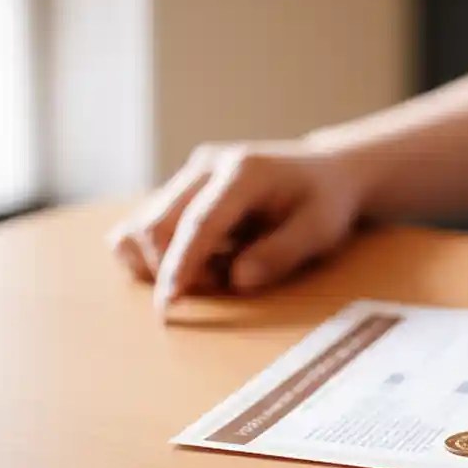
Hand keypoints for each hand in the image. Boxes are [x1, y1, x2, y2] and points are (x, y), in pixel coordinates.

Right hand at [107, 140, 364, 309]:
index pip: (198, 223)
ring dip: (165, 261)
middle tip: (221, 283)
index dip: (181, 264)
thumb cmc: (324, 202)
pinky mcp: (179, 188)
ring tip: (214, 266)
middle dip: (174, 269)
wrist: (324, 171)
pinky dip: (161, 252)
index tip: (169, 302)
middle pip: (157, 224)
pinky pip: (146, 226)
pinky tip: (201, 255)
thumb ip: (281, 253)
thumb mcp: (321, 230)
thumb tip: (236, 280)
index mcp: (243, 171)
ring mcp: (188, 174)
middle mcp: (206, 166)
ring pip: (143, 226)